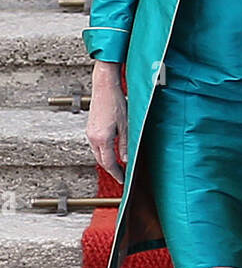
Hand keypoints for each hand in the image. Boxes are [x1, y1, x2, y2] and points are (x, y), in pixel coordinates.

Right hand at [86, 62, 127, 183]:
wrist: (104, 87)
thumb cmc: (116, 103)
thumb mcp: (126, 126)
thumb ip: (125, 145)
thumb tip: (125, 159)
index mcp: (102, 139)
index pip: (109, 163)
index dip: (116, 173)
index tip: (123, 179)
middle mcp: (93, 137)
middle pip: (101, 160)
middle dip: (111, 169)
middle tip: (121, 175)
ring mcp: (90, 132)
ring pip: (97, 153)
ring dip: (106, 160)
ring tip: (117, 166)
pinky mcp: (90, 128)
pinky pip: (95, 145)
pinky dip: (103, 152)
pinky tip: (110, 152)